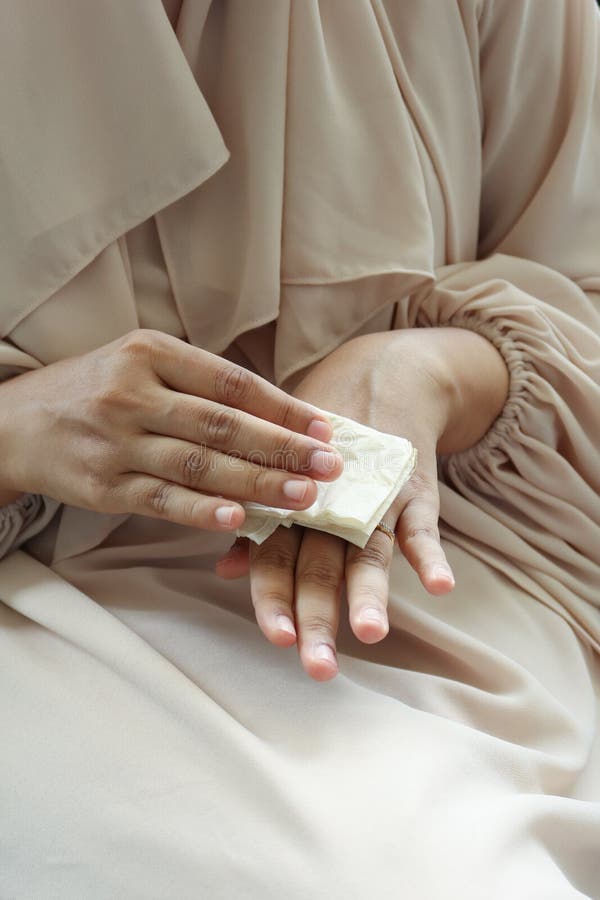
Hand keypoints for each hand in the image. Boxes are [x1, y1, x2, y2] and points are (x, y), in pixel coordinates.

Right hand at [0, 329, 342, 528]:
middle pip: (222, 425)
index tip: (323, 429)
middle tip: (329, 468)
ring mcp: (116, 443)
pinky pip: (163, 501)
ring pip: (199, 465)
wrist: (16, 424)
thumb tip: (279, 414)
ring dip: (257, 484)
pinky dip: (202, 512)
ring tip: (304, 498)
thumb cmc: (95, 390)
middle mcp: (132, 394)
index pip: (230, 382)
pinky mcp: (104, 487)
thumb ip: (198, 383)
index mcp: (149, 353)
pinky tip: (239, 519)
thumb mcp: (139, 363)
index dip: (282, 408)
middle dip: (283, 449)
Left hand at [217, 327, 508, 678]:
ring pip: (368, 552)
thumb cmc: (318, 441)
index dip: (276, 599)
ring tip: (371, 633)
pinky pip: (424, 523)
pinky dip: (432, 553)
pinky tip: (442, 586)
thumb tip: (224, 570)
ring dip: (370, 592)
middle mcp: (328, 508)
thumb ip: (259, 526)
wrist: (378, 378)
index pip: (277, 562)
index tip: (277, 640)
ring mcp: (374, 498)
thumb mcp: (283, 473)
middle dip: (318, 617)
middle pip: (321, 568)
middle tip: (318, 667)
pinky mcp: (413, 486)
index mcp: (292, 510)